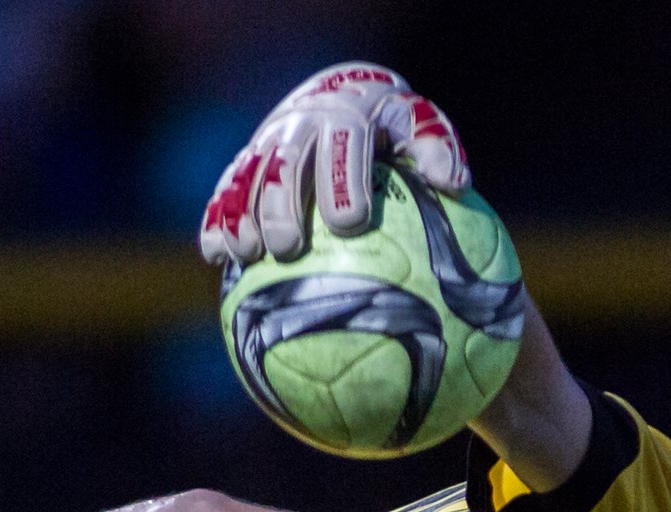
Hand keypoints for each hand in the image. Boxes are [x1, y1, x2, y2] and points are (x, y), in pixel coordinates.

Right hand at [199, 63, 468, 265]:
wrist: (338, 98)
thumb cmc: (388, 132)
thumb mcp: (415, 128)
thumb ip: (435, 148)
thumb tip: (455, 183)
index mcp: (347, 116)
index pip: (344, 143)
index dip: (343, 178)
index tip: (350, 222)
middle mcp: (301, 124)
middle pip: (285, 162)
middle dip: (283, 204)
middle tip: (289, 249)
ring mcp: (267, 144)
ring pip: (247, 178)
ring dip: (243, 215)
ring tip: (246, 255)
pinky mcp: (244, 165)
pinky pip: (223, 191)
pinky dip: (217, 219)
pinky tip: (215, 256)